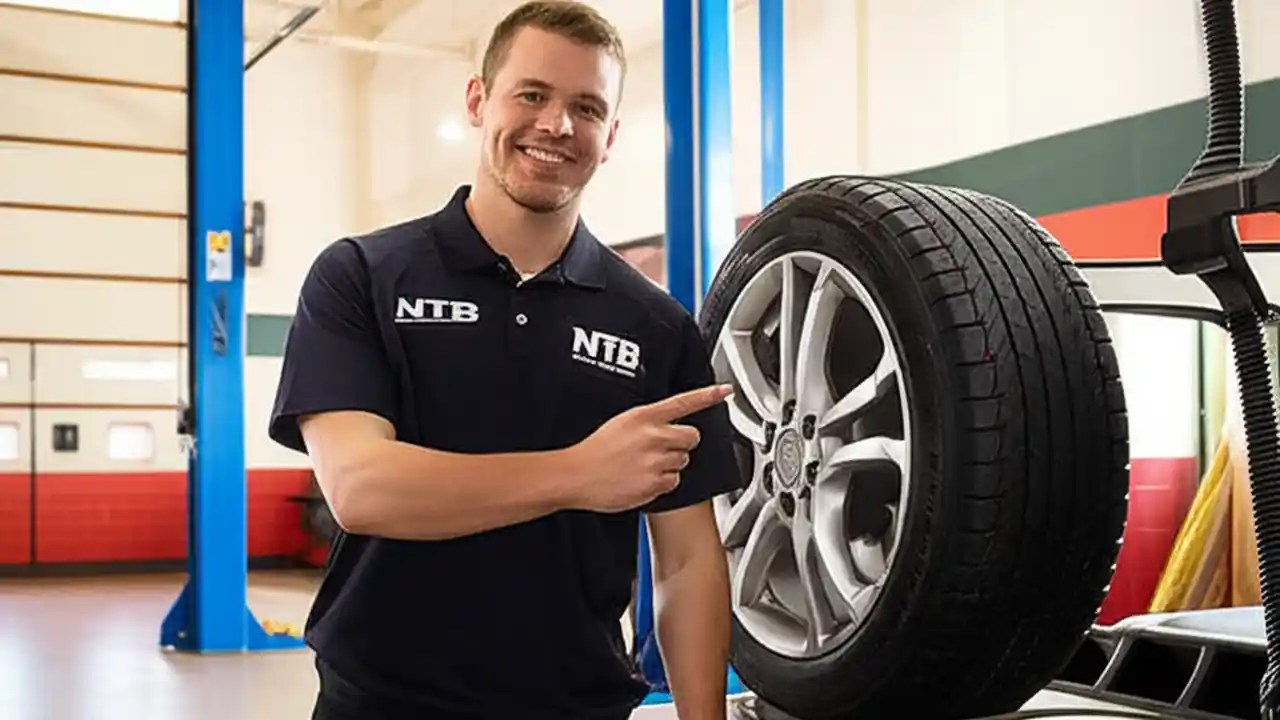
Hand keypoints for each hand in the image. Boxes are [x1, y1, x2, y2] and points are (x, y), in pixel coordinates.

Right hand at [565, 384, 732, 512]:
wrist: (576, 475)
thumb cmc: (594, 451)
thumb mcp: (621, 423)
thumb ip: (647, 422)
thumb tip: (667, 425)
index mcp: (644, 416)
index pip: (684, 402)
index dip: (708, 396)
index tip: (725, 390)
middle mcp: (653, 436)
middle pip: (692, 437)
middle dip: (682, 443)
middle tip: (661, 449)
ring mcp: (655, 461)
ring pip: (683, 461)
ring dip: (670, 464)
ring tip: (644, 466)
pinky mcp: (655, 484)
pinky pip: (673, 483)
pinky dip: (662, 484)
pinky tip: (642, 480)